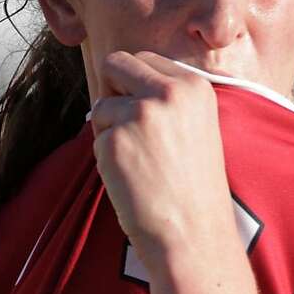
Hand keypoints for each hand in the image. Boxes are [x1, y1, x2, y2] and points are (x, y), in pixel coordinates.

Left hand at [89, 51, 233, 271]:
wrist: (194, 234)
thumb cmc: (193, 187)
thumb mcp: (198, 126)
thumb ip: (168, 98)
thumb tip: (121, 80)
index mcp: (194, 85)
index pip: (143, 59)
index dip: (133, 84)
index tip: (142, 113)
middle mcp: (168, 92)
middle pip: (114, 64)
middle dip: (112, 92)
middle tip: (127, 128)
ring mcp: (140, 114)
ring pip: (101, 105)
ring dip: (109, 131)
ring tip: (140, 162)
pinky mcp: (115, 140)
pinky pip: (96, 137)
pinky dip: (106, 158)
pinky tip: (131, 178)